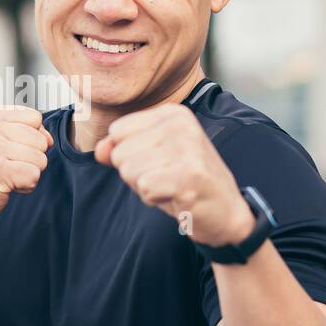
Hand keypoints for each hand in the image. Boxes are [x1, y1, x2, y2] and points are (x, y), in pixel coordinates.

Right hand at [0, 103, 53, 237]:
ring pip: (40, 158)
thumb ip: (22, 131)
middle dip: (29, 158)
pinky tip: (4, 188)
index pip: (34, 117)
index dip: (29, 140)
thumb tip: (49, 139)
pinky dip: (25, 187)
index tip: (4, 153)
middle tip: (2, 168)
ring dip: (27, 173)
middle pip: (40, 138)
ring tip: (2, 177)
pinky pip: (35, 175)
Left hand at [94, 103, 253, 246]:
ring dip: (146, 188)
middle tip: (167, 179)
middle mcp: (181, 125)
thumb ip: (121, 149)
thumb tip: (99, 150)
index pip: (117, 132)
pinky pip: (145, 188)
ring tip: (172, 187)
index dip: (130, 155)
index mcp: (172, 113)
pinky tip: (176, 197)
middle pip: (120, 153)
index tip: (159, 163)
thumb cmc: (186, 182)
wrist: (226, 212)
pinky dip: (155, 199)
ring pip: (129, 171)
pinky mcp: (189, 176)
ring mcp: (187, 149)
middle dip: (136, 174)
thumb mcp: (152, 158)